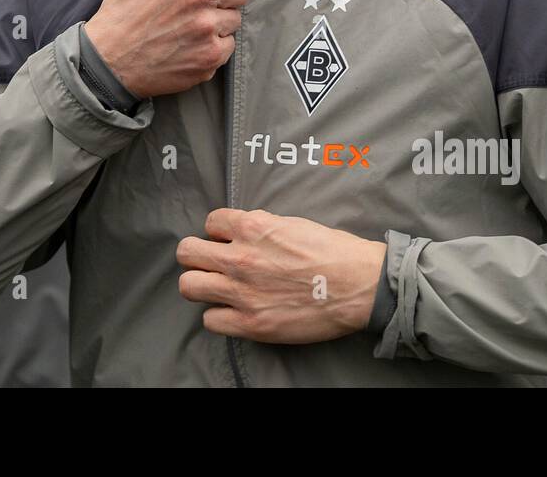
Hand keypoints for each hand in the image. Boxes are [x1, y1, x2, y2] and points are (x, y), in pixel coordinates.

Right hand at [84, 0, 250, 98]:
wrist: (108, 58)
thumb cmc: (126, 7)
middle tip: (203, 5)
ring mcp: (206, 26)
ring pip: (235, 18)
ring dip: (218, 22)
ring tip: (189, 26)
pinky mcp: (210, 55)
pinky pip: (229, 45)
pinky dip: (212, 46)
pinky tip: (189, 45)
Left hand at [177, 208, 386, 343]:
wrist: (359, 285)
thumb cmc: (334, 251)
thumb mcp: (293, 223)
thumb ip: (262, 226)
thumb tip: (245, 232)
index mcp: (252, 227)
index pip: (210, 222)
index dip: (218, 232)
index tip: (228, 241)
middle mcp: (240, 258)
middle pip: (186, 253)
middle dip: (198, 256)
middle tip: (212, 263)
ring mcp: (242, 293)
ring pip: (189, 285)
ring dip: (201, 284)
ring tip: (216, 287)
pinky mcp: (251, 323)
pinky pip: (210, 320)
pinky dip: (219, 316)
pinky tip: (234, 311)